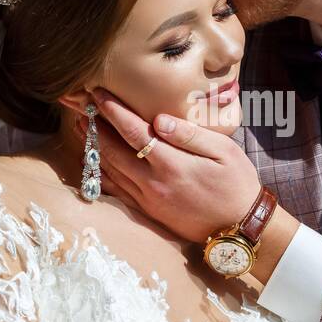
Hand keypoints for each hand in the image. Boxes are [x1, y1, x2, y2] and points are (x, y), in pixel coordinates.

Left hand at [81, 89, 262, 243]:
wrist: (240, 228)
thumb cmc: (237, 184)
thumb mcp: (224, 152)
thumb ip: (190, 135)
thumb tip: (159, 120)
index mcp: (172, 165)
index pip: (134, 132)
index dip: (113, 111)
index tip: (98, 93)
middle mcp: (154, 183)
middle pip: (113, 150)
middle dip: (95, 125)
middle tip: (80, 105)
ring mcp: (148, 199)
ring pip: (110, 169)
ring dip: (93, 146)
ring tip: (82, 125)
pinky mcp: (148, 211)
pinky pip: (116, 190)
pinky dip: (101, 172)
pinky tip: (94, 159)